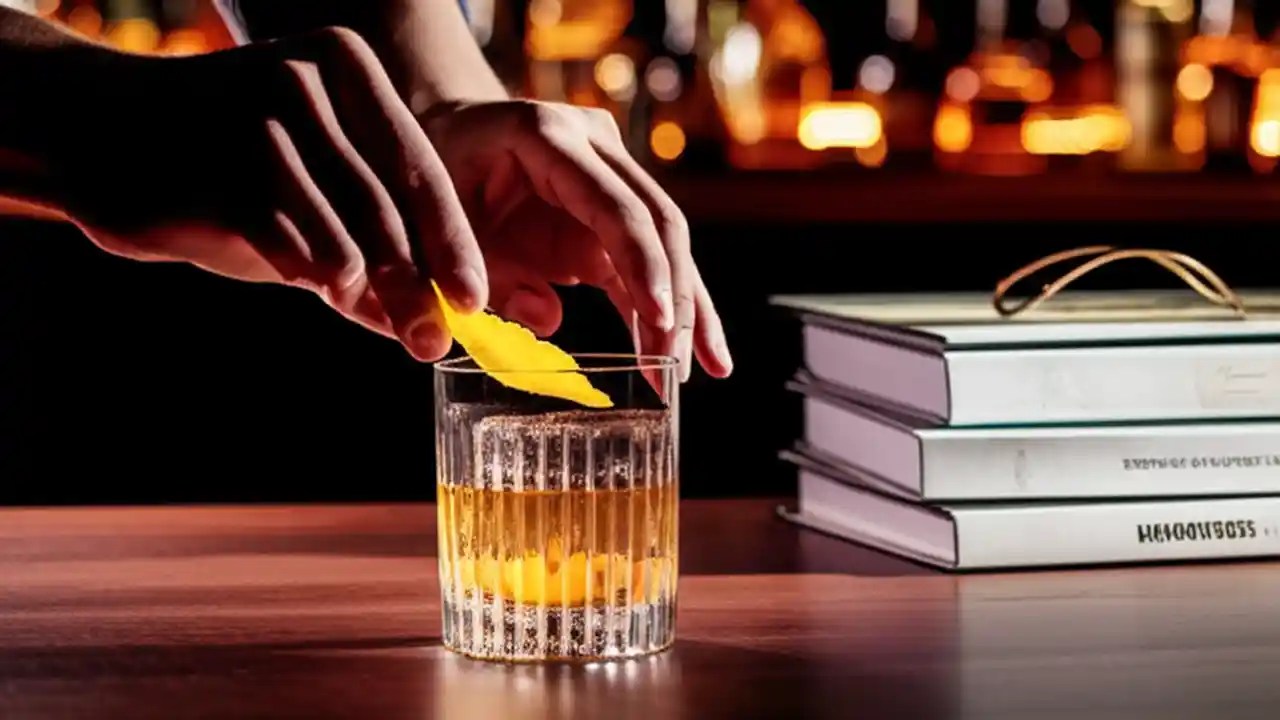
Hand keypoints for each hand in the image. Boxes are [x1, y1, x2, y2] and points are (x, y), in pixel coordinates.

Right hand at [41, 27, 485, 360]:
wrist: (97, 131)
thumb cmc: (226, 165)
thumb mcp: (309, 189)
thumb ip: (367, 241)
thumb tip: (424, 319)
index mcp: (345, 66)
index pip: (420, 168)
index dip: (454, 242)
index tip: (475, 300)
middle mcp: (305, 81)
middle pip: (387, 209)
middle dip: (417, 287)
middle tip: (433, 340)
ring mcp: (257, 120)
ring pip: (340, 237)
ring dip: (363, 294)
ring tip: (371, 315)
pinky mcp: (214, 169)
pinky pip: (285, 248)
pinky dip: (304, 276)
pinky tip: (309, 284)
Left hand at [420, 100, 732, 381]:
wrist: (442, 137)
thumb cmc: (431, 181)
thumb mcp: (437, 227)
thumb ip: (483, 273)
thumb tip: (547, 320)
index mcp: (547, 137)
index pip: (616, 206)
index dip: (643, 265)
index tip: (658, 321)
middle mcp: (594, 145)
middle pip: (658, 223)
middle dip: (673, 299)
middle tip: (674, 367)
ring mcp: (612, 175)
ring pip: (668, 244)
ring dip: (686, 311)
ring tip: (704, 371)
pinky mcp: (615, 212)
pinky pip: (651, 262)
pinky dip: (667, 310)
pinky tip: (693, 354)